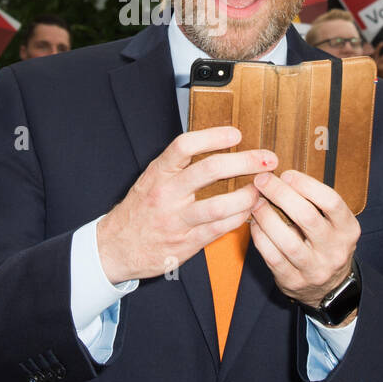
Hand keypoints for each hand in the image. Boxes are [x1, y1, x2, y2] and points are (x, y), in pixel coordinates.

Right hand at [96, 126, 276, 283]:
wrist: (116, 247)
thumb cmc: (140, 210)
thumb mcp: (152, 180)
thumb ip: (178, 166)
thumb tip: (215, 147)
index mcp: (158, 173)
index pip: (185, 145)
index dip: (213, 136)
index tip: (235, 134)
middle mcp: (167, 193)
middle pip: (210, 170)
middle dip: (244, 162)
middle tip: (266, 159)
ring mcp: (177, 219)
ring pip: (220, 205)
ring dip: (247, 196)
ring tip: (260, 190)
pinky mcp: (187, 242)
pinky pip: (220, 228)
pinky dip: (240, 217)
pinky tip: (248, 211)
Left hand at [248, 169, 360, 315]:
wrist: (329, 288)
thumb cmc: (326, 244)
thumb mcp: (333, 224)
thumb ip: (314, 204)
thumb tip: (281, 178)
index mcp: (348, 229)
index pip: (331, 201)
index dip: (306, 184)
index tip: (286, 174)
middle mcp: (335, 250)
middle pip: (307, 217)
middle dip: (281, 194)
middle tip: (262, 181)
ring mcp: (315, 269)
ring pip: (288, 241)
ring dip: (267, 217)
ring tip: (255, 202)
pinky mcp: (294, 281)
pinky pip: (273, 257)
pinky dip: (260, 237)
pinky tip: (254, 223)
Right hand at [371, 42, 382, 79]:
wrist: (379, 90)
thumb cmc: (376, 82)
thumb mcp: (374, 73)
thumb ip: (375, 66)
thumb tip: (380, 57)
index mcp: (368, 64)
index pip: (371, 53)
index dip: (376, 48)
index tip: (382, 43)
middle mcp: (372, 63)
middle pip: (376, 52)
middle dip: (380, 47)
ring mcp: (378, 65)